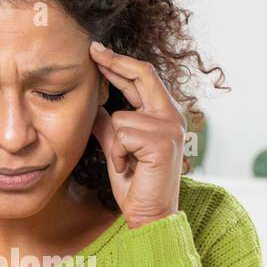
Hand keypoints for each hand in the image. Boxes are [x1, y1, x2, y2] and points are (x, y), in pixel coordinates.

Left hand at [88, 41, 187, 228]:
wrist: (149, 215)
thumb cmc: (136, 184)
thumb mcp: (117, 149)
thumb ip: (109, 126)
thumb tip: (94, 106)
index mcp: (165, 116)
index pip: (143, 78)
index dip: (120, 63)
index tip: (98, 51)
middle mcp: (173, 117)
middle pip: (143, 75)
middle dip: (115, 62)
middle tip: (93, 50)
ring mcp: (171, 128)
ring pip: (121, 116)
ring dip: (115, 144)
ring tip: (127, 163)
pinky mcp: (162, 141)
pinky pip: (122, 134)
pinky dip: (118, 154)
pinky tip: (130, 168)